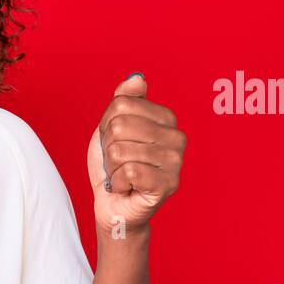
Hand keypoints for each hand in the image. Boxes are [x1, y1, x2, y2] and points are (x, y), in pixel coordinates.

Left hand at [86, 73, 184, 235]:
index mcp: (166, 118)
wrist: (113, 205)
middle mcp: (177, 137)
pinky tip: (127, 187)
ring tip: (123, 175)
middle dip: (108, 148)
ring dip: (112, 168)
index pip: (121, 105)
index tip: (115, 142)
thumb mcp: (111, 128)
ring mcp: (176, 161)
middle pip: (119, 127)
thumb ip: (123, 100)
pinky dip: (117, 182)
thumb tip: (137, 78)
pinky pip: (129, 172)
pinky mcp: (168, 184)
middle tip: (118, 162)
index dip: (106, 126)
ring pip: (120, 151)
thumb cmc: (113, 166)